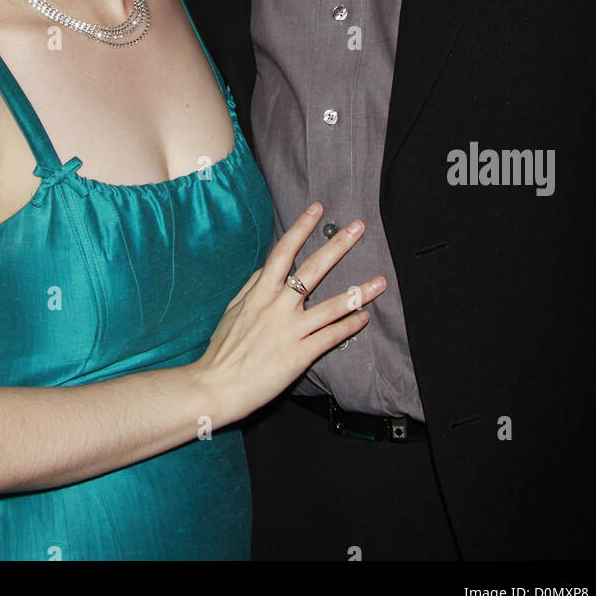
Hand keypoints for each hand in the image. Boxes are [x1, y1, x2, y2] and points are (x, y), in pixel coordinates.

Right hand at [192, 202, 385, 428]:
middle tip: (358, 228)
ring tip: (380, 281)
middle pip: (313, 269)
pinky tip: (364, 318)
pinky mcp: (300, 355)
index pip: (283, 252)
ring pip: (332, 306)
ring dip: (359, 293)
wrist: (215, 386)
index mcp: (259, 293)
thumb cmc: (221, 350)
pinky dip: (349, 326)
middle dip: (338, 246)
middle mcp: (278, 307)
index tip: (317, 210)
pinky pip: (331, 337)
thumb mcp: (232, 310)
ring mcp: (291, 331)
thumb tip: (265, 268)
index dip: (301, 228)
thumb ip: (251, 287)